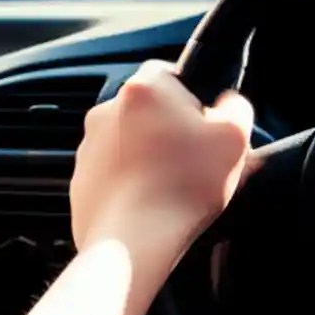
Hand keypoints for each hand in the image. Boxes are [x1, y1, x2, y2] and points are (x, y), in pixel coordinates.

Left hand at [70, 61, 255, 258]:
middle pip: (147, 109)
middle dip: (168, 128)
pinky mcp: (78, 181)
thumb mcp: (235, 137)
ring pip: (128, 141)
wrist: (134, 243)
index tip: (203, 124)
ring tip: (172, 186)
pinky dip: (129, 183)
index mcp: (143, 90)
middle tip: (193, 157)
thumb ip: (236, 106)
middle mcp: (106, 111)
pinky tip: (150, 203)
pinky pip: (112, 173)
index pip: (168, 71)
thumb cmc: (185, 185)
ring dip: (147, 155)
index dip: (191, 96)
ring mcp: (87, 148)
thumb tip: (227, 103)